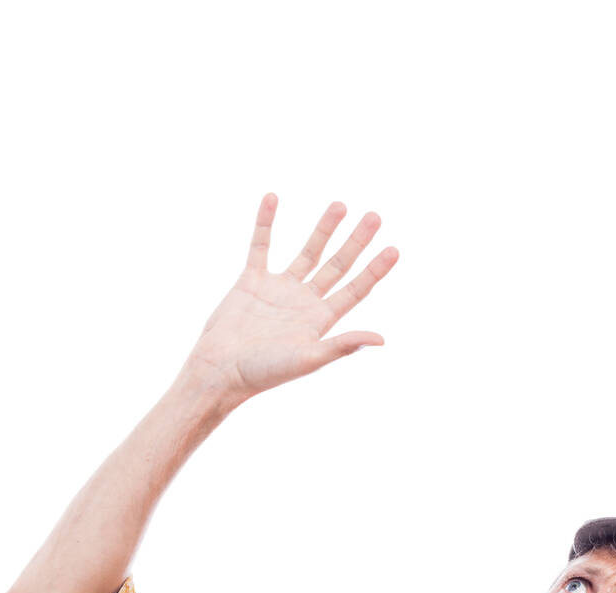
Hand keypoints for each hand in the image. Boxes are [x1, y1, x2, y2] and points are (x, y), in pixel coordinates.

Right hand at [183, 192, 398, 405]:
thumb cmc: (264, 372)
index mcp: (320, 320)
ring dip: (323, 229)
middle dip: (356, 242)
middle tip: (375, 217)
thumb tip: (381, 339)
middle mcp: (303, 302)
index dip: (374, 271)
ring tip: (340, 205)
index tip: (394, 249)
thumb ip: (342, 345)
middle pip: (337, 266)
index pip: (355, 290)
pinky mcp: (251, 281)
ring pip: (307, 252)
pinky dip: (265, 222)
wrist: (220, 370)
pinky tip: (272, 197)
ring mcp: (278, 289)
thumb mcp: (308, 360)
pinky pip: (260, 245)